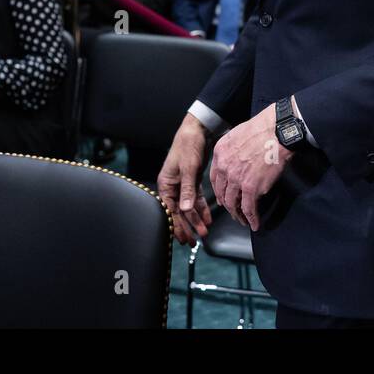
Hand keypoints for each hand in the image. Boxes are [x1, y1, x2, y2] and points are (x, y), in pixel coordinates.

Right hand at [157, 113, 214, 244]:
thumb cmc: (188, 146)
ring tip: (203, 233)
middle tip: (193, 242)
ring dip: (195, 220)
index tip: (183, 239)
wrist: (197, 130)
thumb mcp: (188, 168)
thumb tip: (185, 210)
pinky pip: (195, 199)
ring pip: (188, 207)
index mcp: (166, 184)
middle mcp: (172, 186)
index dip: (176, 226)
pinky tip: (207, 218)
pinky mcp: (192, 181)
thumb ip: (187, 190)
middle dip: (186, 227)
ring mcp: (182, 184)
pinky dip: (201, 208)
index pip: (170, 210)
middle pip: (178, 212)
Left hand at [210, 102, 291, 231]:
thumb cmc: (261, 129)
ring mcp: (236, 179)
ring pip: (233, 203)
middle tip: (233, 212)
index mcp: (219, 154)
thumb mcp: (236, 135)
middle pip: (222, 193)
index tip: (223, 197)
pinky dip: (251, 219)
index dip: (219, 191)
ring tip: (242, 220)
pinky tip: (254, 224)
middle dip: (228, 205)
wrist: (275, 131)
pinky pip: (249, 208)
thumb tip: (237, 161)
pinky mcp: (251, 188)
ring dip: (238, 215)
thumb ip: (231, 150)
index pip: (215, 179)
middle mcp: (224, 168)